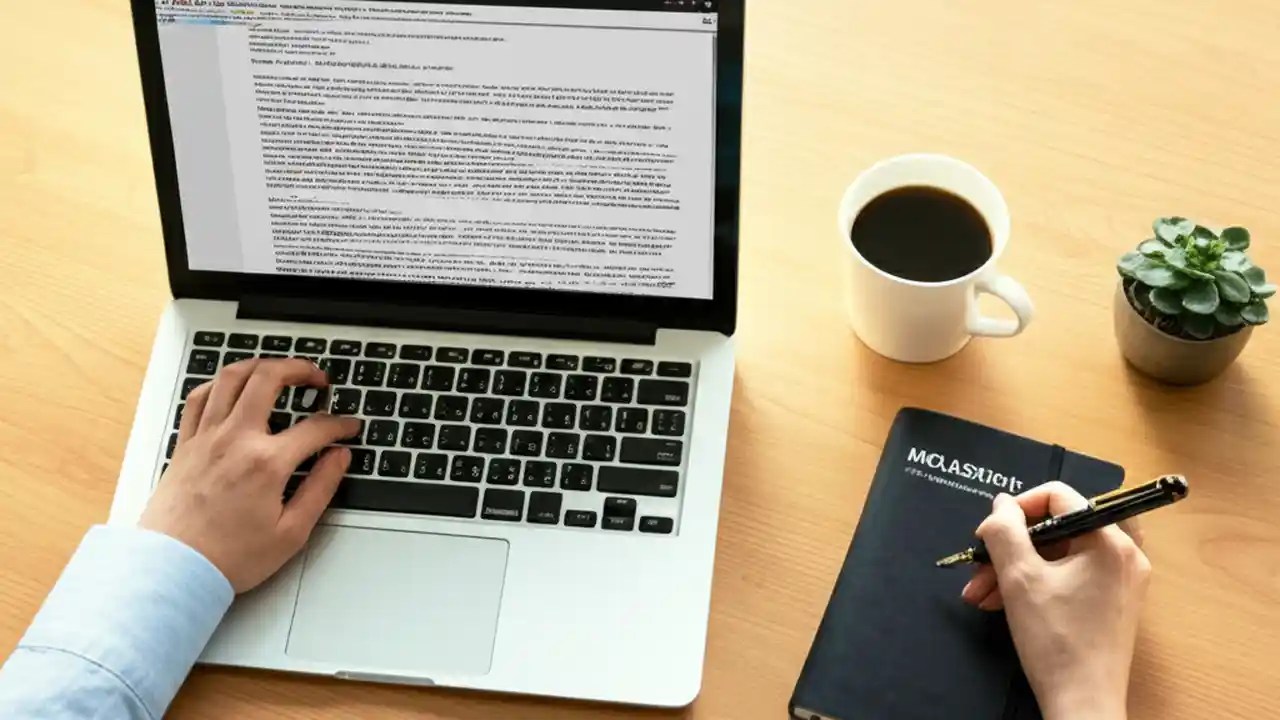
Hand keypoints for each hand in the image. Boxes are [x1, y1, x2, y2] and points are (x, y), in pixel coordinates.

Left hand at [140, 359, 360, 592]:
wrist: (173, 570)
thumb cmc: (227, 558)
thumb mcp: (291, 533)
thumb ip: (321, 488)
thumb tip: (338, 459)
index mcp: (266, 464)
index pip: (316, 428)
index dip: (340, 424)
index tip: (349, 427)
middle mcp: (235, 440)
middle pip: (269, 379)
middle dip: (301, 370)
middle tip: (317, 378)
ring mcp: (206, 438)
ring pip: (232, 377)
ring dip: (260, 365)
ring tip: (279, 369)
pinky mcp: (186, 444)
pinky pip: (200, 396)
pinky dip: (220, 383)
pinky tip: (232, 386)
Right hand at [962, 483, 1150, 719]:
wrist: (1082, 704)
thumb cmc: (1055, 641)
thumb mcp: (1019, 578)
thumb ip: (1005, 531)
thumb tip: (1001, 504)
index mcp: (1109, 541)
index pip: (1059, 496)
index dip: (1017, 508)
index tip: (988, 534)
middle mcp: (1124, 554)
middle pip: (1056, 529)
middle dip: (1010, 548)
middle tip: (979, 568)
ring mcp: (1122, 580)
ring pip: (1059, 556)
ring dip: (1015, 569)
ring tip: (981, 594)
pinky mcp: (1113, 602)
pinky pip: (1071, 576)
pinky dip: (1037, 584)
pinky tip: (1003, 602)